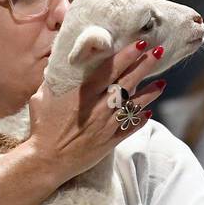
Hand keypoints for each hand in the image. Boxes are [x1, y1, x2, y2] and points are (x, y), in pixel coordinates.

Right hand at [25, 40, 168, 184]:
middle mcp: (99, 107)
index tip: (141, 44)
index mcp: (84, 94)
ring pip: (134, 106)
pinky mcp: (109, 142)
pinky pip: (129, 129)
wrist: (47, 160)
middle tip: (159, 52)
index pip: (111, 69)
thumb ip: (54, 81)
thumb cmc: (41, 128)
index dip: (127, 55)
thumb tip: (59, 65)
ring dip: (149, 93)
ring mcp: (107, 125)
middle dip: (144, 66)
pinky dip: (140, 120)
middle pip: (127, 82)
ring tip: (162, 83)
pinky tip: (149, 112)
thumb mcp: (42, 98)